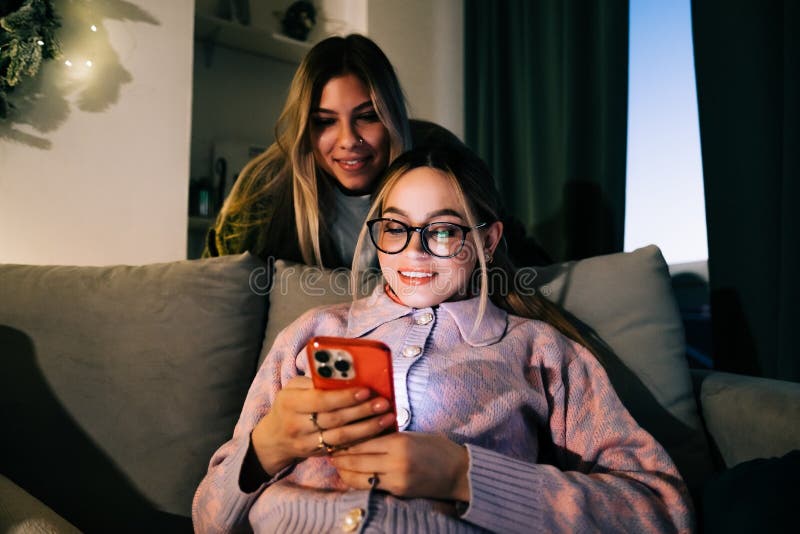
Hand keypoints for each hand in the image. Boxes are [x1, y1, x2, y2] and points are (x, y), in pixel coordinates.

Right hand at [250, 377, 395, 475]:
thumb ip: (315, 381)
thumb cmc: (289, 405)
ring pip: (342, 437)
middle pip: (335, 419)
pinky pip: (343, 447)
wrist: (275, 438)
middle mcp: (298, 425)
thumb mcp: (294, 388)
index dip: (345, 397)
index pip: (321, 401)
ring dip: (368, 428)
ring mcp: (308, 443)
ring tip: (387, 417)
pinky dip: (363, 439)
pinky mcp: (318, 454)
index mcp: (291, 403)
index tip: (366, 390)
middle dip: (362, 411)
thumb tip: (345, 374)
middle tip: (384, 403)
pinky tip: (378, 431)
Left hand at [330, 432, 470, 501]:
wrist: (458, 472)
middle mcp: (395, 461)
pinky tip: (353, 477)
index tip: (334, 439)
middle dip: (340, 458)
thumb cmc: (437, 448)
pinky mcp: (399, 492)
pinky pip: (372, 487)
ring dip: (345, 472)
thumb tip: (362, 434)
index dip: (345, 442)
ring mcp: (396, 479)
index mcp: (398, 442)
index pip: (363, 442)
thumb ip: (388, 436)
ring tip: (337, 466)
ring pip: (360, 477)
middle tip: (329, 454)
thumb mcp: (412, 435)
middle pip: (357, 460)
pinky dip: (359, 482)